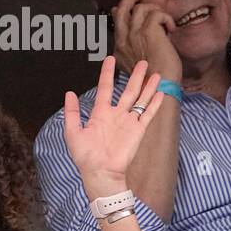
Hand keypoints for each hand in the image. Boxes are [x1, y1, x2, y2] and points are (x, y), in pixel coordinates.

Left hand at [63, 57, 164, 196]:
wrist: (100, 171)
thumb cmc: (85, 155)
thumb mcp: (73, 132)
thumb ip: (72, 113)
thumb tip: (69, 93)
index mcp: (100, 114)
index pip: (105, 88)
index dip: (107, 74)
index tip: (110, 59)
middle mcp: (116, 115)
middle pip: (128, 91)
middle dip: (135, 77)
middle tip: (142, 62)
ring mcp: (128, 122)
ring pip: (141, 100)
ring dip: (148, 87)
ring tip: (155, 74)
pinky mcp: (138, 130)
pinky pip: (148, 114)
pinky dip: (155, 104)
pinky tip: (161, 93)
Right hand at [112, 0, 181, 80]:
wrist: (159, 84)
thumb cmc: (153, 77)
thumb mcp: (137, 64)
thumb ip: (134, 49)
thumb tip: (139, 39)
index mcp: (119, 48)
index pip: (117, 21)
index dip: (122, 9)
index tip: (126, 5)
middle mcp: (123, 39)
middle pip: (122, 8)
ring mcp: (134, 34)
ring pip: (141, 8)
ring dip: (156, 11)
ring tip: (164, 22)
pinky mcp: (148, 31)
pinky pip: (156, 13)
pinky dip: (166, 19)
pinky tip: (171, 30)